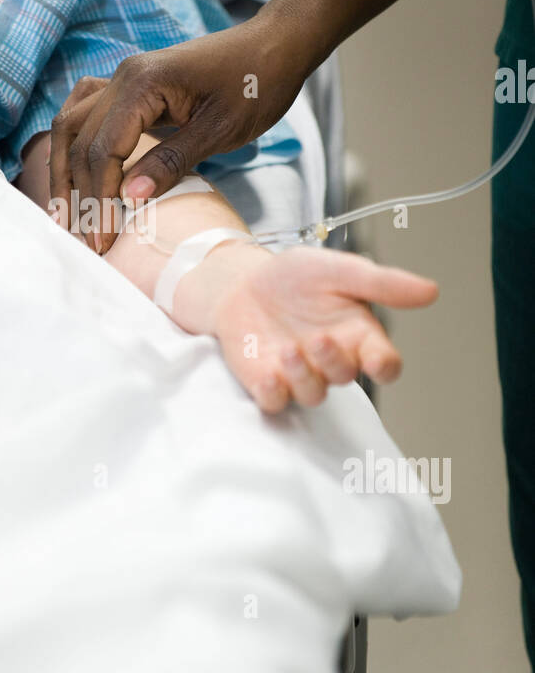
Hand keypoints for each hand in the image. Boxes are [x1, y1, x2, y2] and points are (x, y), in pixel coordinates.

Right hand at [48, 13, 311, 254]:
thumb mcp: (220, 130)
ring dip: (65, 170)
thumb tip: (128, 198)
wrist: (274, 47)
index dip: (99, 199)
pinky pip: (86, 112)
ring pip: (72, 125)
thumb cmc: (256, 84)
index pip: (104, 151)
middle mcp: (122, 77)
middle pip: (80, 142)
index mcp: (143, 83)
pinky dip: (75, 143)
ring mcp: (122, 78)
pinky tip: (72, 168)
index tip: (103, 240)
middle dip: (79, 194)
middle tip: (87, 240)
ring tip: (65, 214)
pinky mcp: (131, 86)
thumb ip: (171, 162)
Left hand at [173, 241, 438, 413]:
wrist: (241, 283)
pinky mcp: (268, 384)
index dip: (385, 367)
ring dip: (303, 376)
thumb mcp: (338, 270)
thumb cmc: (294, 278)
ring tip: (287, 349)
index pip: (385, 364)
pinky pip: (276, 402)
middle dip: (334, 361)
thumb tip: (431, 291)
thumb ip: (381, 283)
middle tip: (317, 338)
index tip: (378, 361)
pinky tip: (269, 375)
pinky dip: (274, 394)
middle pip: (347, 377)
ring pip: (313, 394)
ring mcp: (301, 376)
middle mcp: (333, 361)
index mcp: (358, 336)